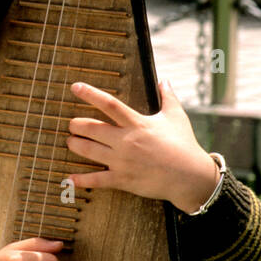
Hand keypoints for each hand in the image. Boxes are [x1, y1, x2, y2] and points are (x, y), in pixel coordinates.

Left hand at [65, 80, 219, 213]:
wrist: (190, 177)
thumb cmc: (184, 145)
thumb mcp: (177, 117)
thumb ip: (168, 97)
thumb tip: (164, 81)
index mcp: (137, 123)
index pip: (109, 104)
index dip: (90, 94)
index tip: (75, 87)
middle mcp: (126, 140)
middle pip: (91, 128)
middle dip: (76, 124)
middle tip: (71, 124)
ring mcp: (122, 161)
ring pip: (89, 151)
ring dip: (74, 145)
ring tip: (70, 142)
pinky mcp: (123, 179)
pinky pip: (97, 180)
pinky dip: (82, 179)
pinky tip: (70, 178)